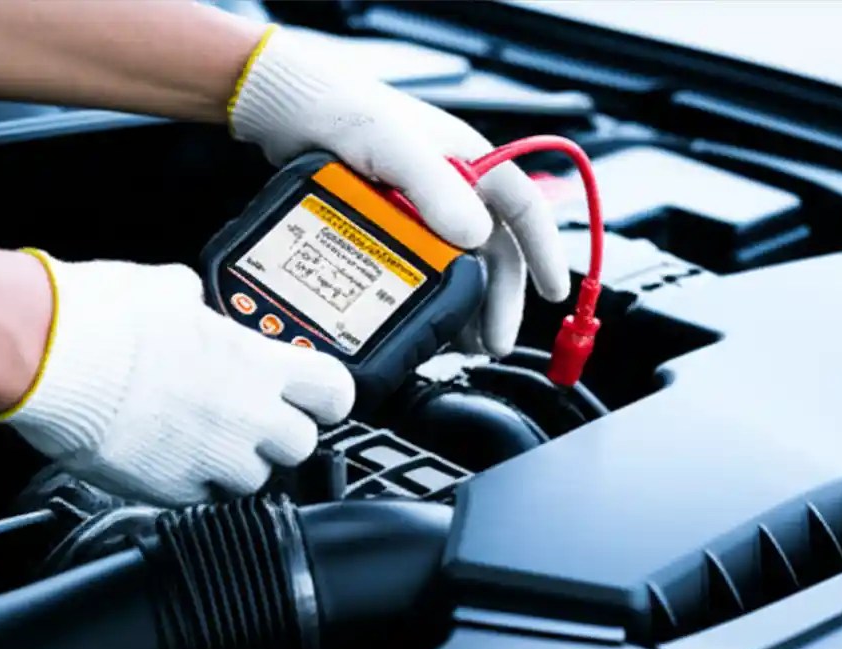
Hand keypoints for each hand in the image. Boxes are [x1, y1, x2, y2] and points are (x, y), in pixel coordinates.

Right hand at [0, 250, 354, 506]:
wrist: (51, 359)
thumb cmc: (102, 318)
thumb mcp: (166, 289)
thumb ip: (196, 304)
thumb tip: (192, 302)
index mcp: (256, 362)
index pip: (336, 393)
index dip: (327, 398)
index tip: (315, 397)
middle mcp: (245, 416)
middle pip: (301, 447)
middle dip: (280, 436)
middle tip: (250, 417)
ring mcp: (209, 459)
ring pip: (253, 482)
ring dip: (236, 464)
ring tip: (200, 439)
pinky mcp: (168, 491)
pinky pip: (200, 500)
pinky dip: (190, 485)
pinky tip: (164, 456)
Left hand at [228, 26, 569, 356]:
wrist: (287, 113)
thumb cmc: (344, 111)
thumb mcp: (395, 148)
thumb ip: (435, 188)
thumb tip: (474, 237)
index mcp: (468, 162)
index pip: (523, 209)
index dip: (544, 251)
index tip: (555, 292)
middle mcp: (450, 188)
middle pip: (492, 252)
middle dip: (499, 300)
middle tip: (492, 342)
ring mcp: (418, 210)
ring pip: (457, 267)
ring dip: (465, 306)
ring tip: (459, 343)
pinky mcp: (388, 227)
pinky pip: (418, 270)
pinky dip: (426, 297)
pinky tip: (420, 319)